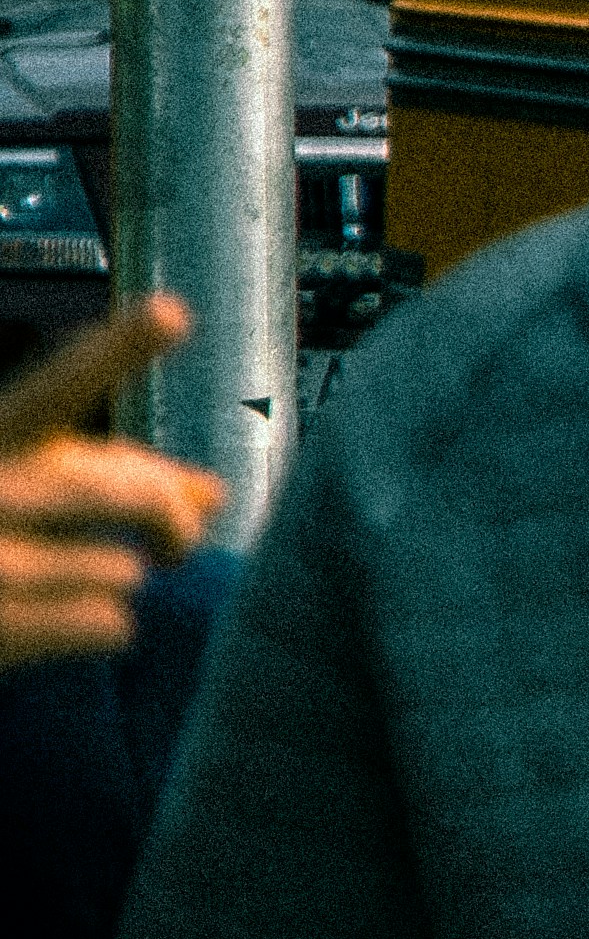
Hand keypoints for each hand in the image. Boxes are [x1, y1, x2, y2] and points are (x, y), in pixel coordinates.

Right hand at [0, 302, 227, 670]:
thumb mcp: (24, 479)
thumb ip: (112, 476)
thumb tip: (214, 494)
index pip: (61, 388)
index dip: (115, 351)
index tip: (171, 313)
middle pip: (130, 495)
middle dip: (170, 521)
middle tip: (175, 544)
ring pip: (124, 568)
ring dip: (119, 578)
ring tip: (72, 580)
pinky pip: (110, 623)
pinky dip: (105, 625)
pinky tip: (63, 622)